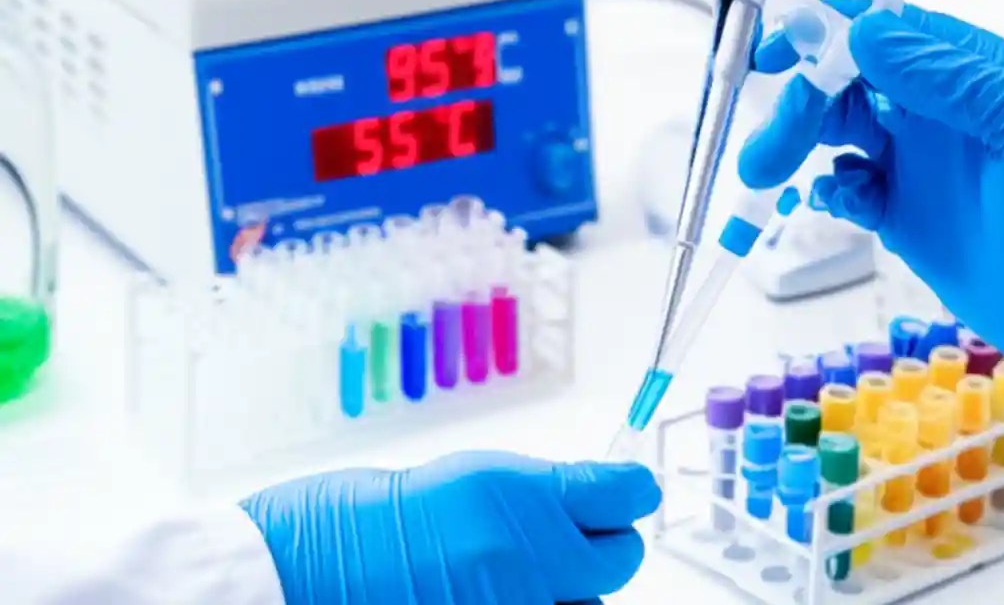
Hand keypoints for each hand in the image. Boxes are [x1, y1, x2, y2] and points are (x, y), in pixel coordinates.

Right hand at [241, 451, 660, 603]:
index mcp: (518, 499)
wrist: (307, 573)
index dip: (626, 492)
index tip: (623, 492)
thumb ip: (544, 493)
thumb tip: (608, 497)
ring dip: (567, 594)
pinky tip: (497, 597)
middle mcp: (526, 561)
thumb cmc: (376, 521)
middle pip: (621, 557)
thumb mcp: (472, 480)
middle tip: (559, 544)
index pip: (624, 495)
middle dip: (599, 548)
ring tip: (511, 583)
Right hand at [739, 0, 1003, 404]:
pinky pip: (850, 188)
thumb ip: (950, 80)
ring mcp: (922, 165)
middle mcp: (941, 112)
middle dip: (798, 107)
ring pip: (837, 133)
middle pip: (846, 84)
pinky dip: (831, 191)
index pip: (886, 31)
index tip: (774, 50)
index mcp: (972, 74)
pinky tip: (840, 203)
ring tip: (766, 177)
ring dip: (798, 145)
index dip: (824, 33)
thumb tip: (864, 36)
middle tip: (764, 153)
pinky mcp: (908, 217)